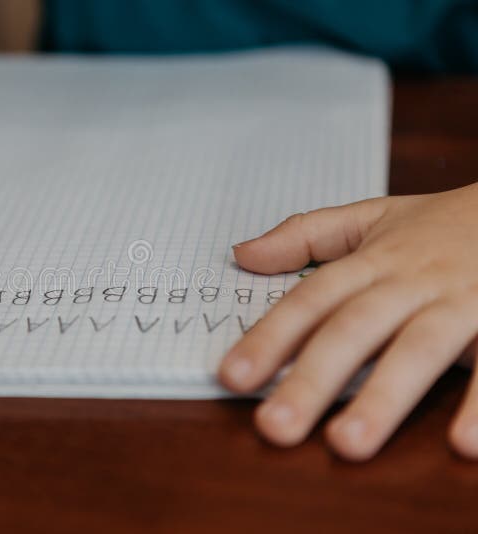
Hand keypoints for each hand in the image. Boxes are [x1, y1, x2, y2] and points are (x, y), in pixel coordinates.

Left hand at [218, 185, 477, 460]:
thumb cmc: (441, 226)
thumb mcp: (372, 218)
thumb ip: (305, 234)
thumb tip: (241, 254)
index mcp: (373, 261)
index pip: (310, 299)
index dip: (269, 336)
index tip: (232, 376)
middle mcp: (411, 281)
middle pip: (354, 329)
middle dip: (311, 379)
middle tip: (274, 428)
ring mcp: (463, 302)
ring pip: (418, 349)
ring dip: (383, 398)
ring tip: (347, 444)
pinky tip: (462, 445)